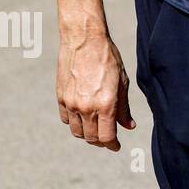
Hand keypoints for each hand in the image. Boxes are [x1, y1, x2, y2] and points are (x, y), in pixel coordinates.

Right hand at [56, 31, 134, 151]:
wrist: (84, 41)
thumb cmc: (108, 59)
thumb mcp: (122, 82)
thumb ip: (124, 107)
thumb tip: (128, 126)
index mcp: (105, 104)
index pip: (107, 136)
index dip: (112, 145)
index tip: (116, 147)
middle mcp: (86, 107)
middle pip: (91, 138)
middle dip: (101, 142)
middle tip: (108, 139)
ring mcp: (71, 104)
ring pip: (77, 132)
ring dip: (87, 135)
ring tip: (96, 130)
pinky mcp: (60, 98)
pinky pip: (67, 120)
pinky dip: (75, 123)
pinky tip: (83, 117)